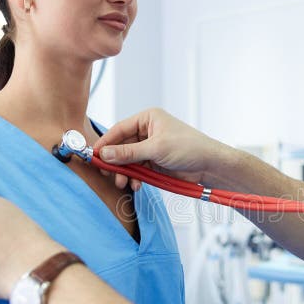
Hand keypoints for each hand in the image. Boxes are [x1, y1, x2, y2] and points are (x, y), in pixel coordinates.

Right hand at [95, 108, 230, 189]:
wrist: (210, 166)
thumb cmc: (189, 148)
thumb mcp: (156, 148)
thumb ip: (129, 152)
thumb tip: (104, 155)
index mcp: (147, 118)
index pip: (119, 129)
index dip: (105, 143)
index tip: (93, 156)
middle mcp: (147, 131)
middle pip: (121, 146)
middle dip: (114, 162)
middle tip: (107, 174)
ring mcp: (150, 148)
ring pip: (127, 161)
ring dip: (124, 173)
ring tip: (123, 183)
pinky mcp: (154, 163)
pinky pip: (137, 170)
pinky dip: (134, 178)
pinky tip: (136, 185)